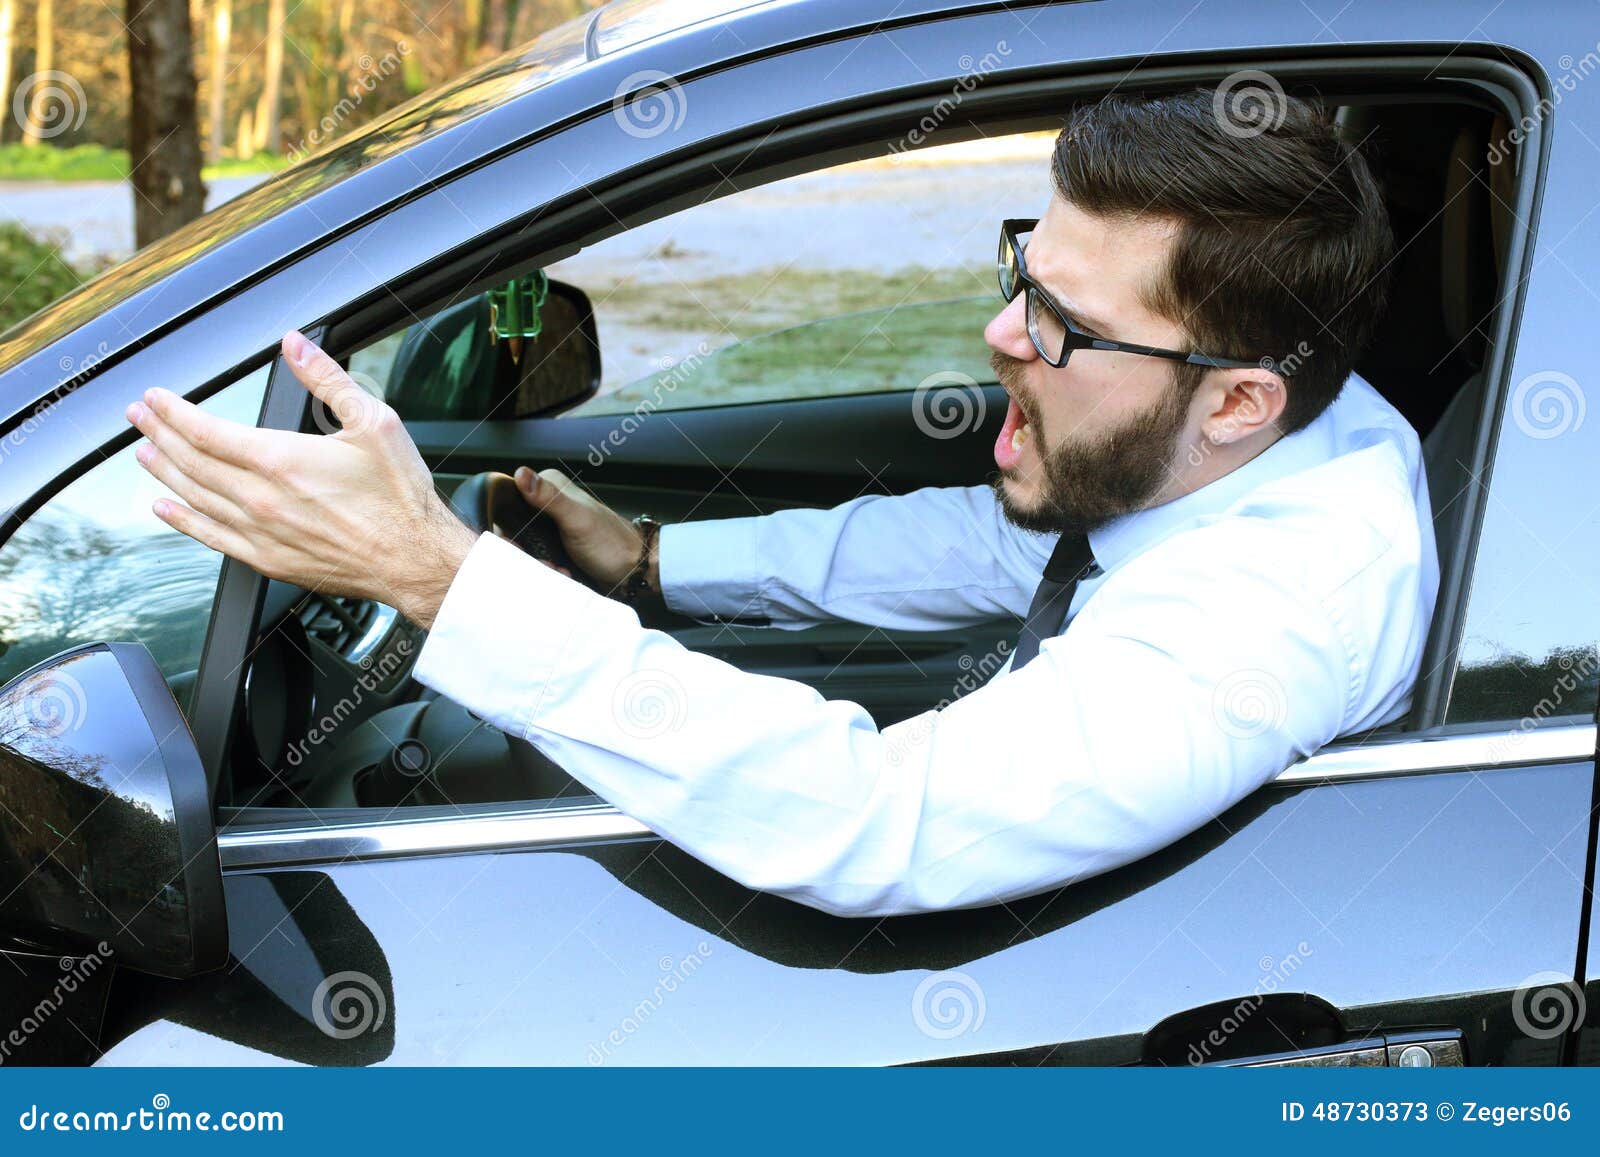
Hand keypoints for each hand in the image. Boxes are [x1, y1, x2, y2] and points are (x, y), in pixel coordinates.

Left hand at [126, 330, 479, 628]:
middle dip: (159, 434)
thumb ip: (328, 379)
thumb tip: (296, 344)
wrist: (415, 558)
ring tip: (145, 452)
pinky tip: (165, 508)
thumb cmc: (400, 495)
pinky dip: (182, 520)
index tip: (156, 398)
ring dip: (165, 472)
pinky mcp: (268, 559)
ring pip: (195, 497)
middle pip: (192, 461)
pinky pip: (210, 537)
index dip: (174, 411)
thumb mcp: (374, 422)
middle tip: (138, 417)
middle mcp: (261, 498)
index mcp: (281, 459)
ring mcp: (260, 532)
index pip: (207, 430)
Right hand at [512, 466, 653, 591]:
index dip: (507, 527)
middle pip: (512, 526)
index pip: (506, 500)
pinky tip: (562, 572)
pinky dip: (544, 567)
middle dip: (524, 550)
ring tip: (559, 569)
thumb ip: (549, 498)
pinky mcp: (553, 544)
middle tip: (547, 563)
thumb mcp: (578, 520)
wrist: (634, 570)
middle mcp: (546, 501)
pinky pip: (536, 556)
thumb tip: (521, 473)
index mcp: (549, 486)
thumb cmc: (611, 543)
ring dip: (535, 562)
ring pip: (522, 544)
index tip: (519, 546)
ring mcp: (549, 524)